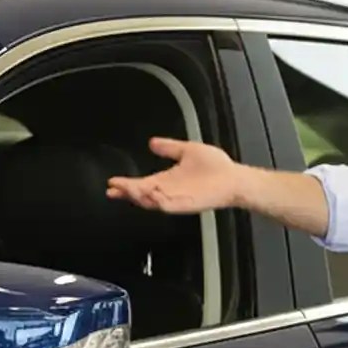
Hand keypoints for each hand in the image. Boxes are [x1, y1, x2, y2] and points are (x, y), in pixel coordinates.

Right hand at [106, 137, 242, 213]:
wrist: (235, 178)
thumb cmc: (216, 167)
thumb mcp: (187, 151)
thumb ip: (170, 148)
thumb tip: (152, 142)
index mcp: (167, 180)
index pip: (141, 184)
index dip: (126, 184)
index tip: (112, 182)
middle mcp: (169, 191)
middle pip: (142, 195)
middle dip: (127, 192)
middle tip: (114, 189)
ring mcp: (178, 199)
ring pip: (152, 202)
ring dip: (139, 196)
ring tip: (128, 189)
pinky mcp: (188, 204)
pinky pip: (170, 205)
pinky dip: (159, 201)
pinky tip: (151, 194)